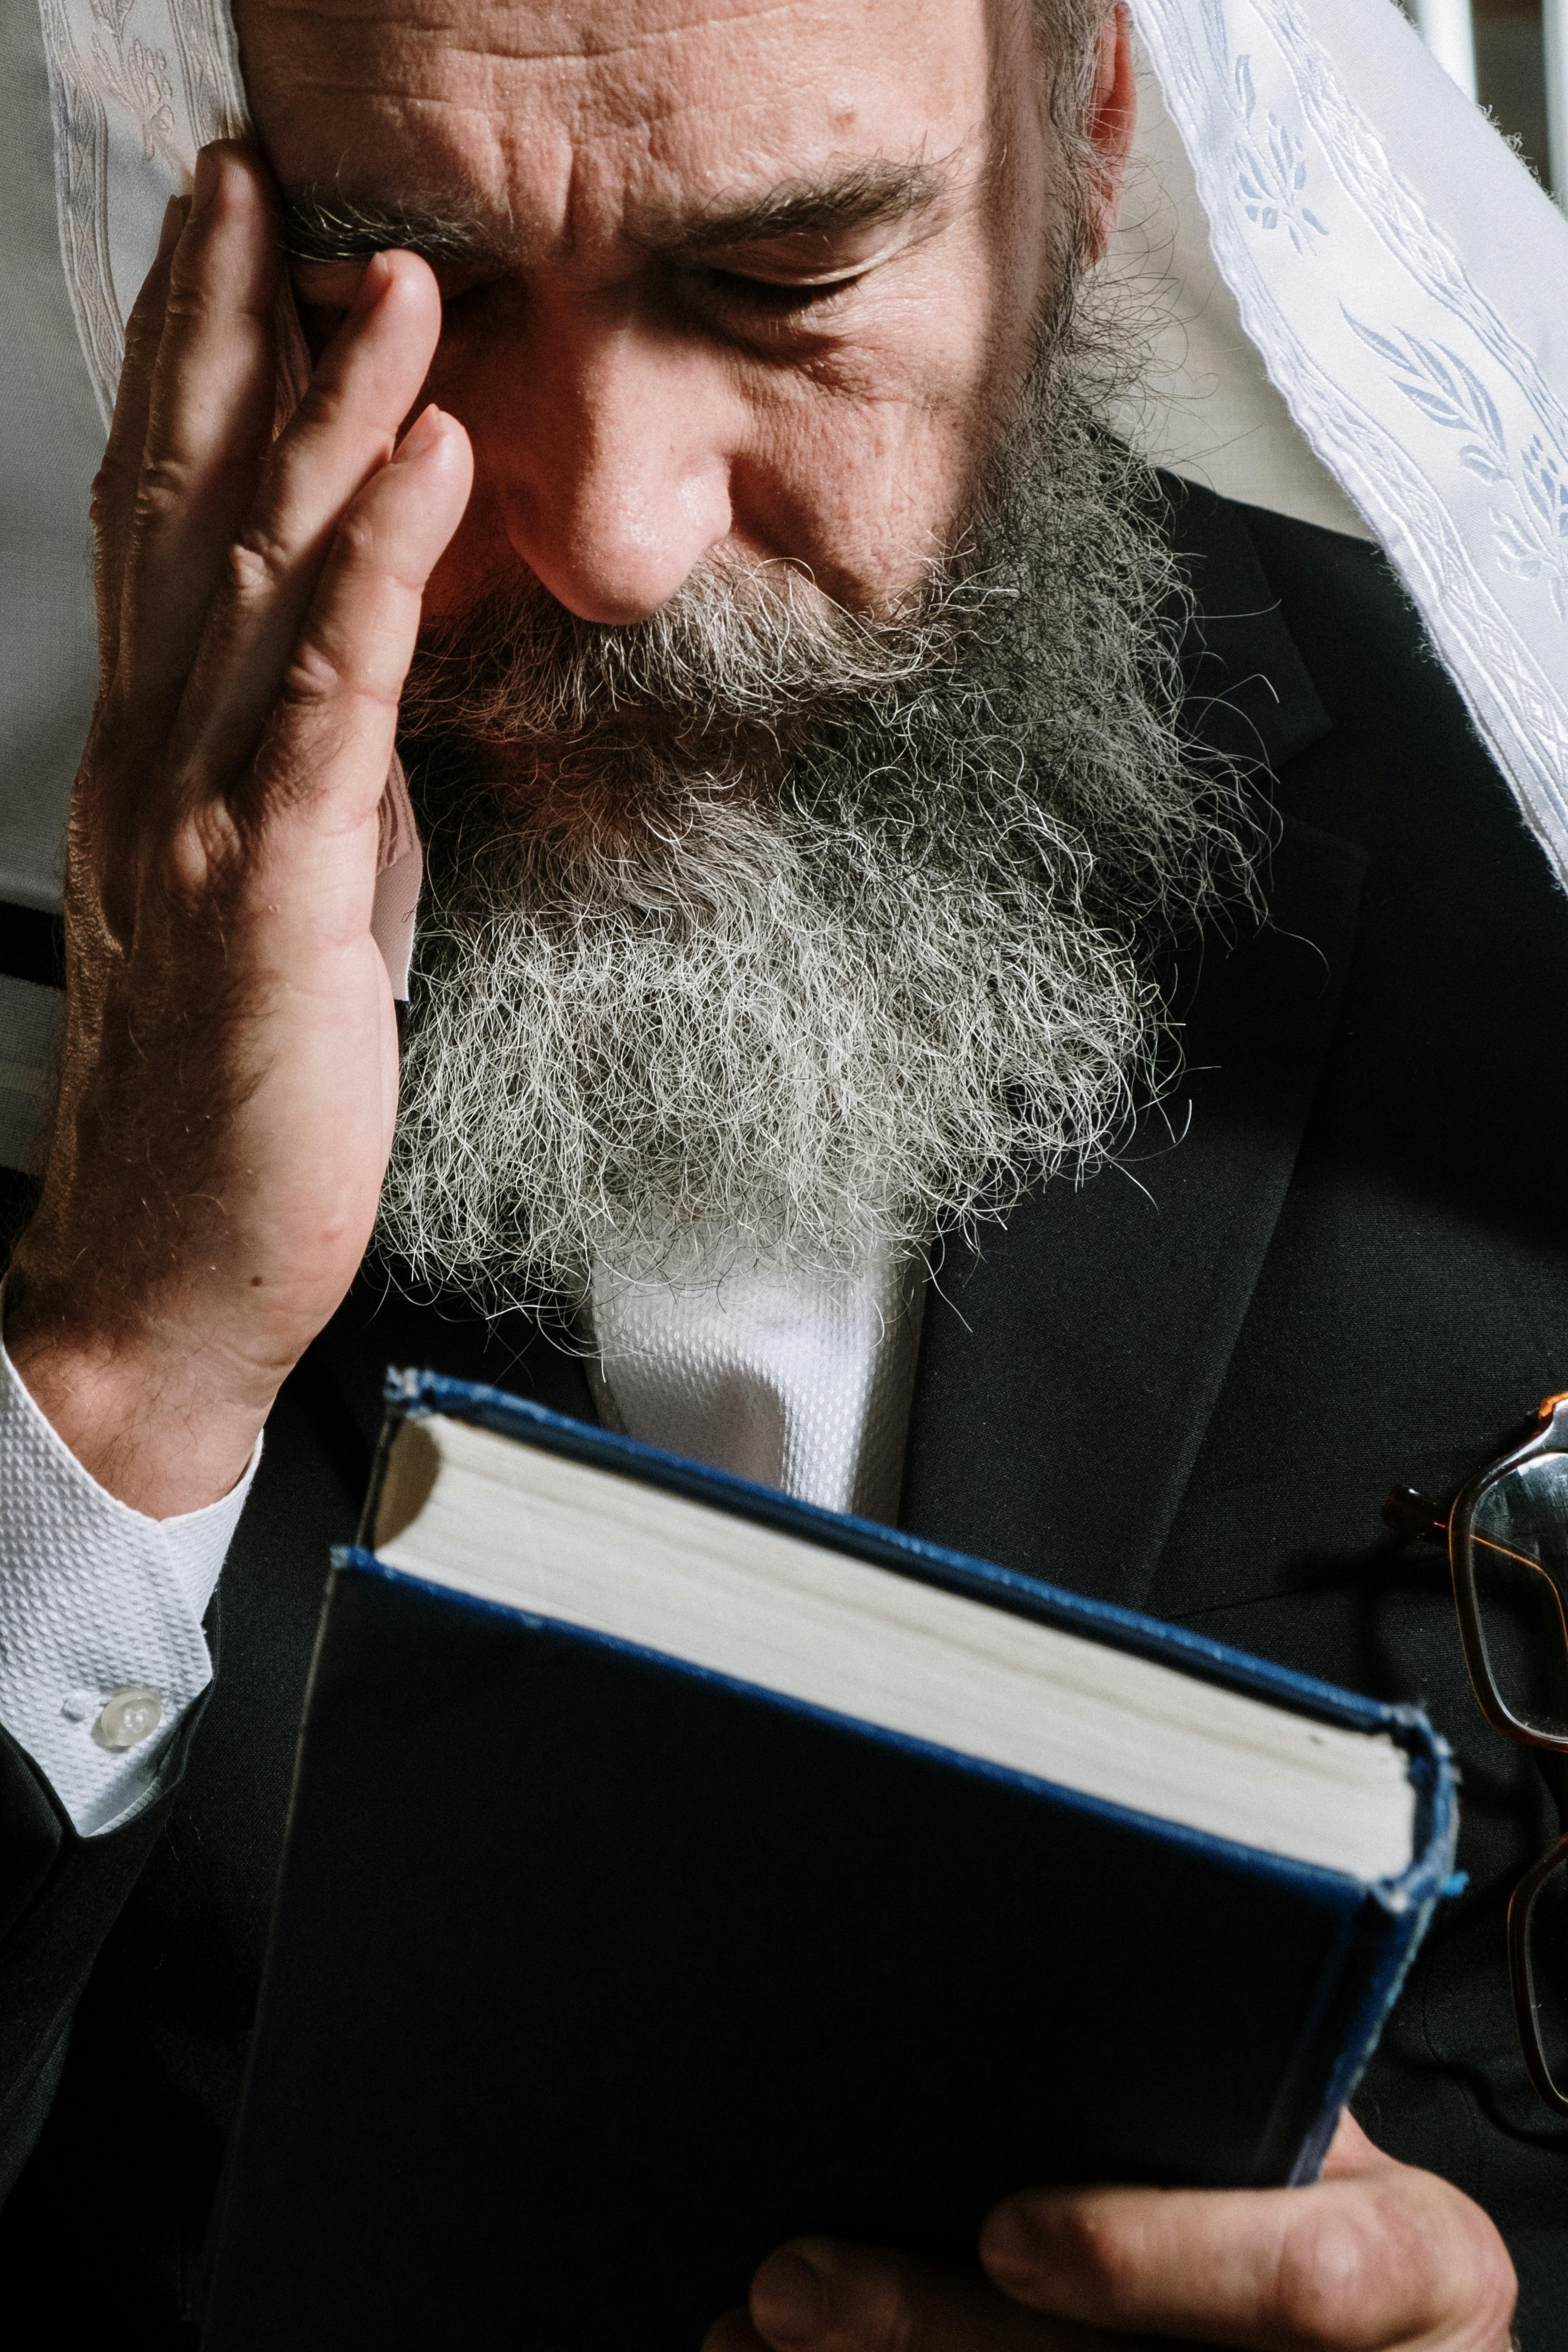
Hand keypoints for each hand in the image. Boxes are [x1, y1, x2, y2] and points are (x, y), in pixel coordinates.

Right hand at [6, 143, 471, 1514]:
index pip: (169, 529)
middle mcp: (157, 765)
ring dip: (321, 420)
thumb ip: (321, 786)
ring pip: (250, 580)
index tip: (239, 254)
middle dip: (226, 335)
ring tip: (378, 281)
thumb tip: (374, 696)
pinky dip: (374, 584)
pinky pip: (324, 714)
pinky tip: (419, 478)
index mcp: (161, 762)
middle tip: (259, 182)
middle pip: (182, 509)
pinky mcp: (269, 902)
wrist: (174, 1270)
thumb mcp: (293, 903)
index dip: (197, 378)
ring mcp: (202, 825)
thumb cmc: (231, 1098)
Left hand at [705, 2114, 1515, 2351]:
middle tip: (792, 2280)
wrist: (1346, 2305)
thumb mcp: (1302, 2128)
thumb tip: (1017, 1986)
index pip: (1318, 2276)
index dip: (1157, 2259)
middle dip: (940, 2331)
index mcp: (1415, 2261)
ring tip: (755, 2321)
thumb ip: (1211, 2076)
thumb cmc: (1306, 2179)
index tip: (1007, 2229)